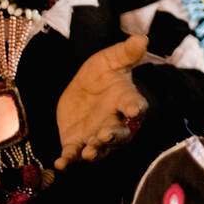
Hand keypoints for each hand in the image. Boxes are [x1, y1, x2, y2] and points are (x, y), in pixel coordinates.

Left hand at [54, 34, 149, 170]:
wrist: (81, 90)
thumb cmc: (102, 75)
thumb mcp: (109, 60)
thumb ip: (125, 52)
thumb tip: (142, 38)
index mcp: (125, 101)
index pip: (136, 106)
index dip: (135, 107)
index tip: (134, 108)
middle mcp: (115, 123)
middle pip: (120, 134)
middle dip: (113, 136)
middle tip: (106, 136)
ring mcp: (96, 136)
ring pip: (100, 149)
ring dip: (95, 152)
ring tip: (88, 153)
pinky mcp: (77, 144)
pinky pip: (74, 156)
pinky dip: (69, 162)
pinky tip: (61, 165)